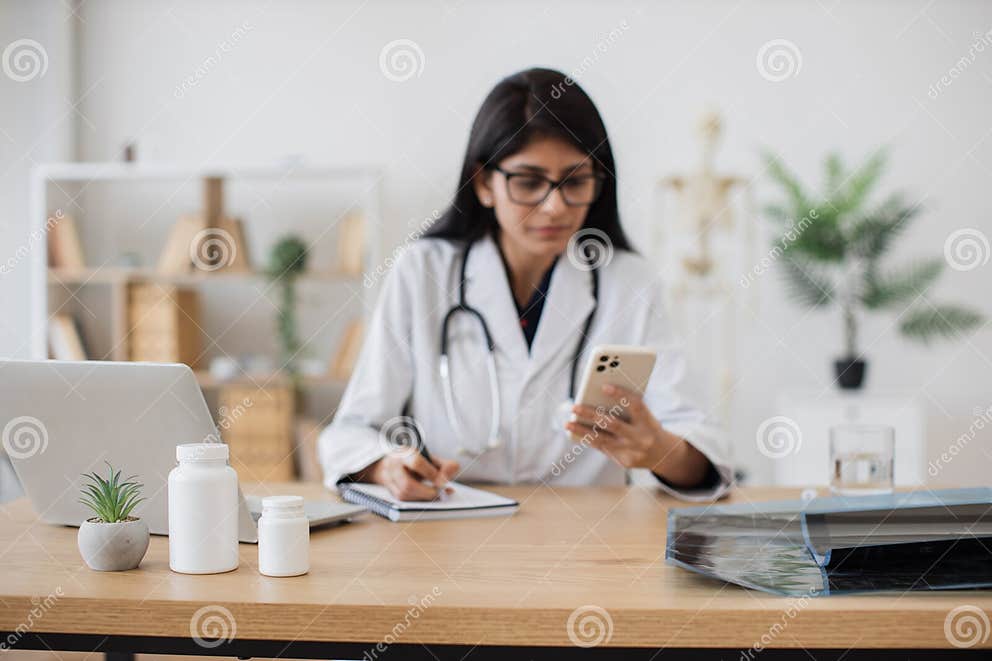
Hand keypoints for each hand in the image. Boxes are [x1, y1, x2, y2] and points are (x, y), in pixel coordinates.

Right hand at [358, 453, 459, 500]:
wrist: (395, 461)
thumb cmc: (416, 460)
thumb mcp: (432, 459)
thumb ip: (446, 466)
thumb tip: (448, 480)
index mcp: (405, 452)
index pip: (416, 463)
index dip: (431, 474)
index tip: (443, 482)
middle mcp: (393, 465)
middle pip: (407, 484)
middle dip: (426, 492)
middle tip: (438, 492)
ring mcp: (388, 478)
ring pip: (403, 494)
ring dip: (421, 497)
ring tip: (432, 494)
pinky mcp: (388, 489)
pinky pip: (401, 500)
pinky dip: (415, 500)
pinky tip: (424, 496)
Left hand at [564, 383, 708, 485]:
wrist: (664, 455)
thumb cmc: (649, 427)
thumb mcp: (645, 416)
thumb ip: (628, 408)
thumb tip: (599, 397)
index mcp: (649, 422)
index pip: (636, 406)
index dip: (621, 395)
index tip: (604, 386)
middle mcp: (641, 438)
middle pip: (613, 424)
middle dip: (592, 414)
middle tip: (574, 406)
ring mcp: (633, 452)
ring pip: (603, 440)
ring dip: (583, 430)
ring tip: (568, 422)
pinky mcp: (625, 462)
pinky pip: (604, 448)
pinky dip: (591, 439)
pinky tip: (578, 432)